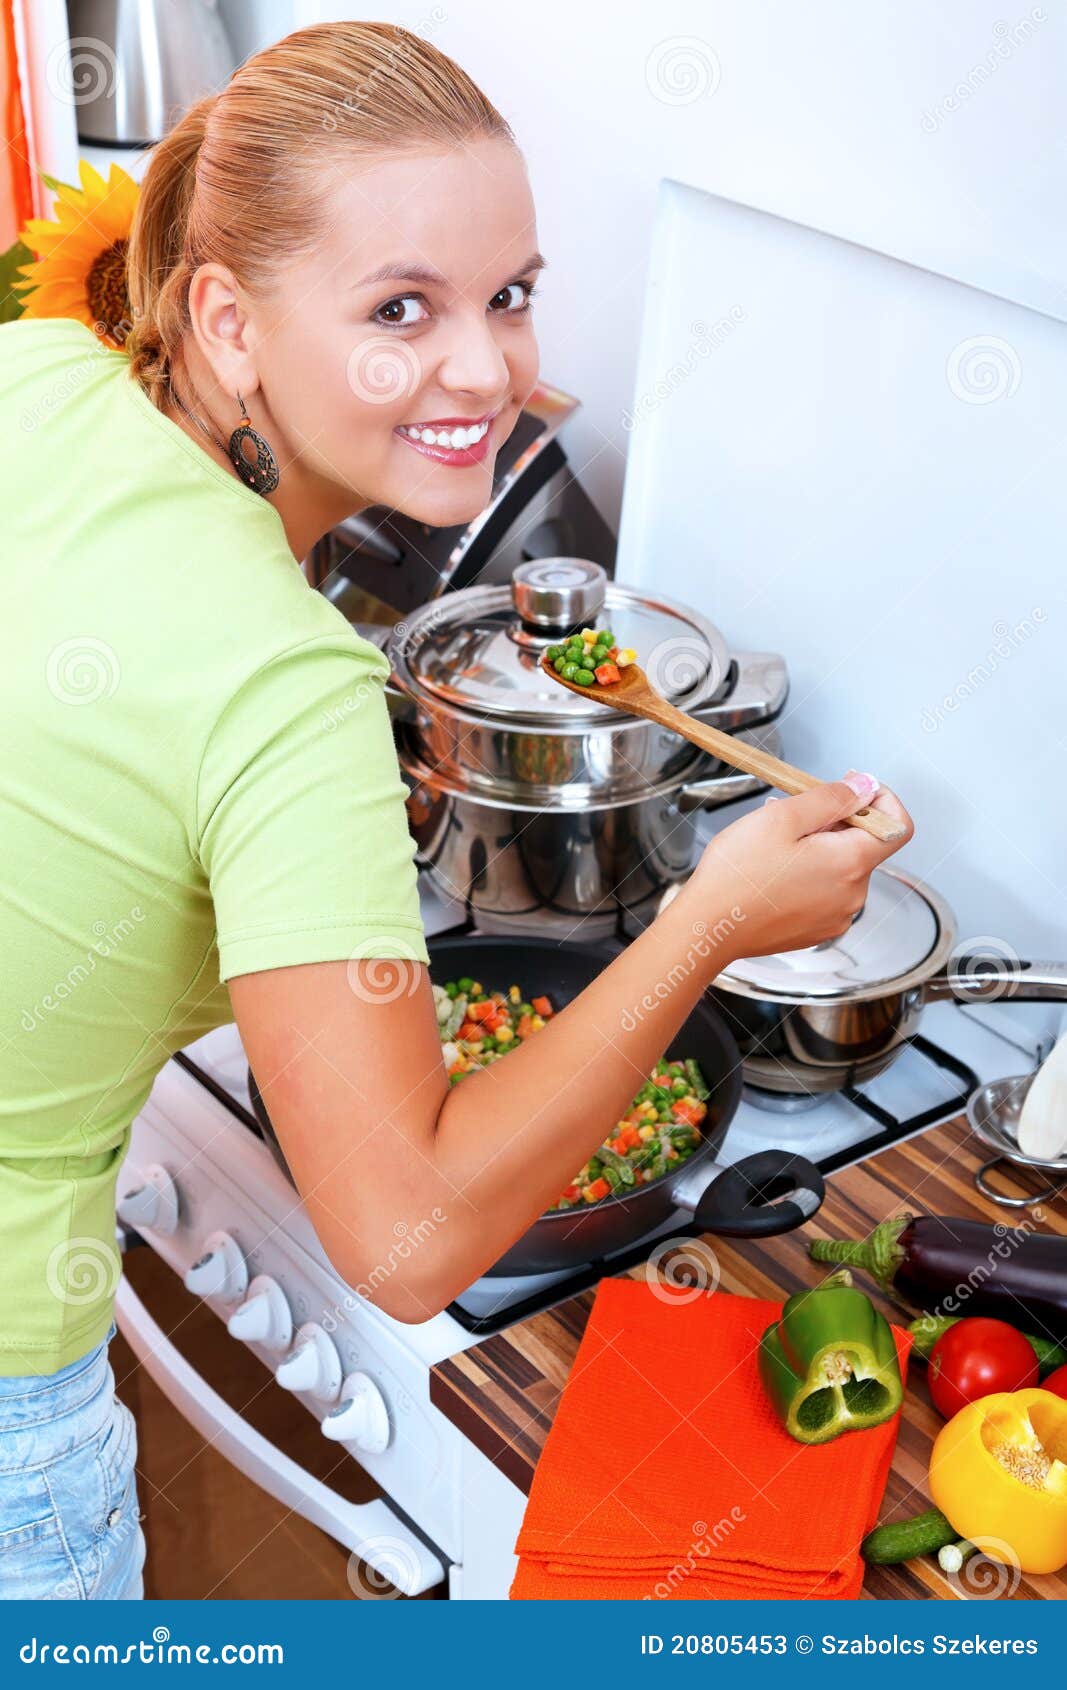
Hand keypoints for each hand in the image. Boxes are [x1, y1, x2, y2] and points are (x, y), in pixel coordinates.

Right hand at [685, 775, 913, 958]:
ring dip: (819, 848)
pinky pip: (826, 891)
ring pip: (843, 867)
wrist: (708, 927)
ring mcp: (837, 916)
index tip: (852, 791)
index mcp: (850, 863)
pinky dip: (809, 874)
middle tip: (792, 814)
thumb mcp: (782, 817)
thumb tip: (865, 787)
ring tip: (776, 846)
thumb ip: (831, 797)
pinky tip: (775, 871)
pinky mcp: (818, 929)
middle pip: (865, 845)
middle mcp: (853, 895)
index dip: (880, 800)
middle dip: (836, 822)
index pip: (898, 826)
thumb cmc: (737, 876)